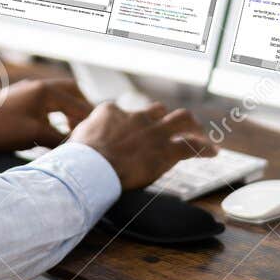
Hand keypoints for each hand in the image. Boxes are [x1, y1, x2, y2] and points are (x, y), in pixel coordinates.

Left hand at [0, 77, 92, 155]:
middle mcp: (38, 86)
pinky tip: (51, 127)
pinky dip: (54, 112)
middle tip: (89, 125)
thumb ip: (58, 138)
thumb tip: (76, 146)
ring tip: (72, 129)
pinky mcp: (18, 98)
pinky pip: (45, 101)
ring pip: (57, 96)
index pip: (78, 105)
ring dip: (68, 109)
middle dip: (83, 108)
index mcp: (45, 91)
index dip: (89, 121)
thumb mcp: (33, 135)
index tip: (97, 134)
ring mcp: (27, 90)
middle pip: (72, 91)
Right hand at [68, 102, 214, 190]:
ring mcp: (153, 132)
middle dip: (163, 119)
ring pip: (181, 120)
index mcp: (110, 112)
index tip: (129, 134)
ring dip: (191, 126)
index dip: (128, 124)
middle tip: (170, 127)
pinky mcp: (165, 151)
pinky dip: (204, 148)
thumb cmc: (75, 161)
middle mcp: (135, 117)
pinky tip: (213, 153)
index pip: (124, 112)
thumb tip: (67, 150)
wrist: (90, 169)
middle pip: (156, 111)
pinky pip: (191, 146)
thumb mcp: (71, 142)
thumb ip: (78, 140)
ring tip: (199, 132)